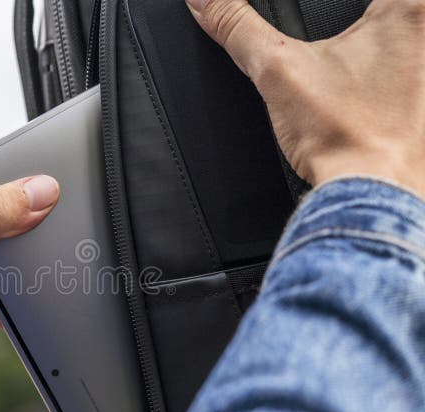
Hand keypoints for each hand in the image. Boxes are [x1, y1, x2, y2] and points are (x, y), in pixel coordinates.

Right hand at [187, 0, 424, 194]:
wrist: (371, 193)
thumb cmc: (343, 138)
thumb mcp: (274, 70)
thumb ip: (237, 27)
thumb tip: (205, 2)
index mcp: (408, 8)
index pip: (351, 1)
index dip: (336, 18)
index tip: (326, 54)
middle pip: (387, 19)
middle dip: (358, 41)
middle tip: (339, 72)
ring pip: (403, 46)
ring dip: (374, 62)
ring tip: (352, 92)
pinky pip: (411, 76)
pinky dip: (390, 86)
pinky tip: (370, 107)